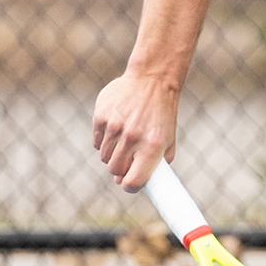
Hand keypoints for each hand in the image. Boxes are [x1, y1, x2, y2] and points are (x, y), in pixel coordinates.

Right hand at [92, 71, 181, 191]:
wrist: (153, 79)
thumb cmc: (162, 113)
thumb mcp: (168, 139)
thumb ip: (157, 164)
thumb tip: (137, 184)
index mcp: (152, 146)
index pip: (133, 182)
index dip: (130, 186)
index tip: (129, 183)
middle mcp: (133, 137)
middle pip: (115, 170)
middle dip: (120, 168)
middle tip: (128, 158)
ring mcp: (115, 126)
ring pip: (105, 157)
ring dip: (113, 153)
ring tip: (125, 138)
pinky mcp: (101, 117)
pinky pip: (97, 142)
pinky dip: (104, 141)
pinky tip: (116, 127)